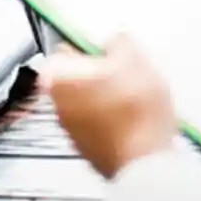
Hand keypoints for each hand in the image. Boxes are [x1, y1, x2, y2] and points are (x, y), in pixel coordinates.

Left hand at [41, 36, 176, 177]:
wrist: (145, 160)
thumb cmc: (134, 111)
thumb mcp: (134, 58)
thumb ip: (119, 41)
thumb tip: (116, 40)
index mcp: (55, 76)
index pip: (68, 47)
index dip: (93, 48)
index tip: (109, 50)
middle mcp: (55, 104)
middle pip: (79, 76)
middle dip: (102, 73)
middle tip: (127, 74)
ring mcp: (69, 129)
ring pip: (90, 101)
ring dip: (110, 97)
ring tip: (135, 98)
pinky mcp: (87, 149)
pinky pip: (99, 124)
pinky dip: (114, 120)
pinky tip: (135, 119)